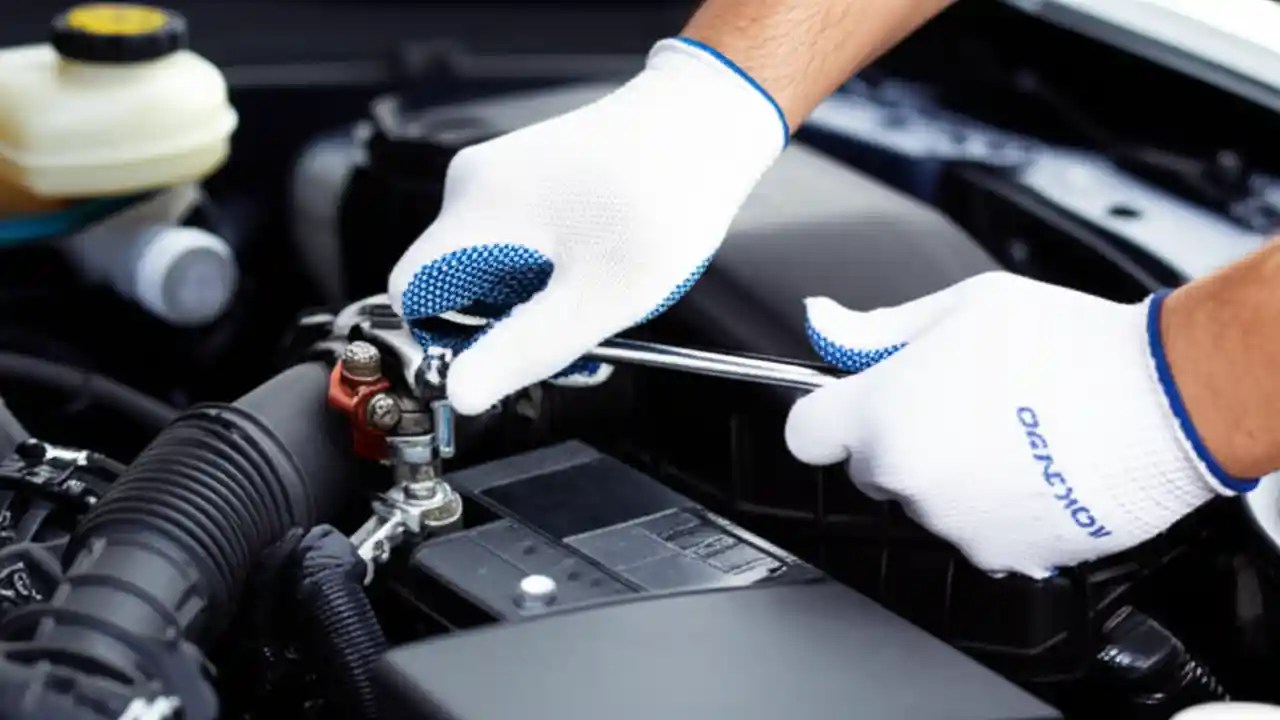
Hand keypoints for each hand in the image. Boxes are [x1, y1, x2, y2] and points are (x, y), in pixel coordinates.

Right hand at [389, 38, 787, 414]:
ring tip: (597, 296)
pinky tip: (600, 266)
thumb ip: (522, 349)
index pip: (411, 294)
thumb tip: (462, 391)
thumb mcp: (595, 297)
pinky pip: (520, 239)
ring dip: (535, 297)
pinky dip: (553, 267)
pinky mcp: (535, 174)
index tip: (498, 359)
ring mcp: (506, 175)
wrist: (708, 119)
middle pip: (455, 284)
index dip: (445, 340)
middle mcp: (477, 185)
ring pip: (492, 265)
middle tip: (570, 336)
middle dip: (505, 323)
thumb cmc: (663, 192)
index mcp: (475, 210)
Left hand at [785, 272, 1256, 578]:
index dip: (828, 413)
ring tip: (1010, 432)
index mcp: (884, 415)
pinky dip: (995, 508)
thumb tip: (827, 324)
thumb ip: (879, 328)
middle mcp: (908, 478)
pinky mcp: (1002, 555)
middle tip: (957, 401)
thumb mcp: (961, 307)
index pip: (807, 432)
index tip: (850, 404)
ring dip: (951, 473)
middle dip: (899, 437)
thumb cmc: (1065, 347)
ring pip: (926, 499)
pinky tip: (1034, 469)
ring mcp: (954, 524)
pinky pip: (976, 531)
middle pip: (871, 465)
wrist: (1161, 404)